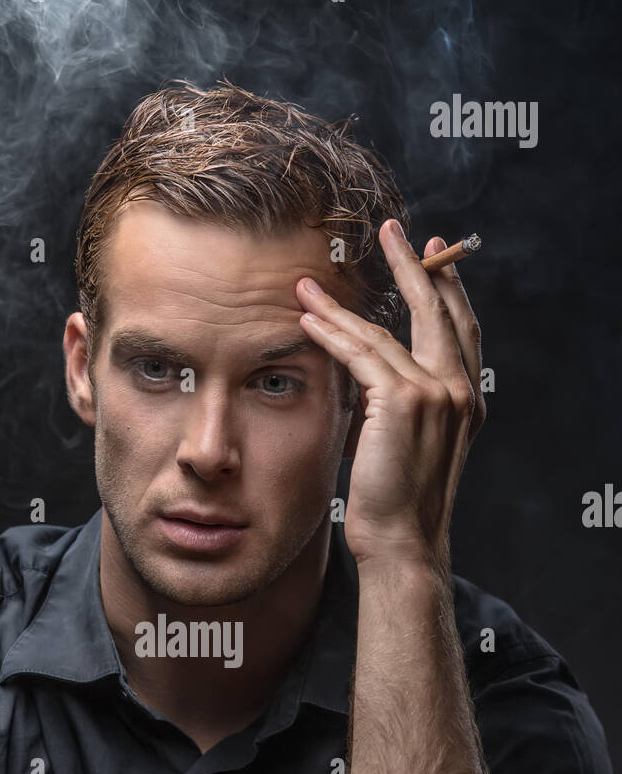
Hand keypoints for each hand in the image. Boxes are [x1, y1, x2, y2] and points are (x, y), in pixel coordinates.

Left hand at [297, 219, 486, 568]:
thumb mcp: (403, 447)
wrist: (402, 543)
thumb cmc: (396, 504)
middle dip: (413, 266)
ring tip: (310, 283)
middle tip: (393, 231)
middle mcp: (458, 391)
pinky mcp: (402, 402)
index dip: (444, 289)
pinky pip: (360, 355)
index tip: (430, 255)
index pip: (458, 329)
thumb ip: (395, 406)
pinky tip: (308, 318)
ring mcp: (435, 394)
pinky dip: (331, 333)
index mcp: (466, 401)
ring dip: (341, 306)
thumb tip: (364, 379)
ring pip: (383, 333)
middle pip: (436, 311)